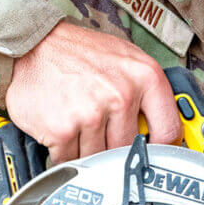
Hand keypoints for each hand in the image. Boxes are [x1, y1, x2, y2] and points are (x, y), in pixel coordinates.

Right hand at [5, 22, 181, 162]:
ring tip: (78, 122)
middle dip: (114, 145)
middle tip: (100, 128)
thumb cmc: (80, 52)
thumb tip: (162, 126)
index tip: (152, 151)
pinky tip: (62, 129)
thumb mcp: (126, 57)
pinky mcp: (63, 130)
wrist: (34, 44)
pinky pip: (71, 160)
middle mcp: (121, 95)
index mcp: (145, 76)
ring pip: (100, 157)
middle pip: (129, 148)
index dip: (161, 147)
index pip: (169, 130)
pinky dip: (65, 152)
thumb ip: (147, 90)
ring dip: (88, 149)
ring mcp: (92, 114)